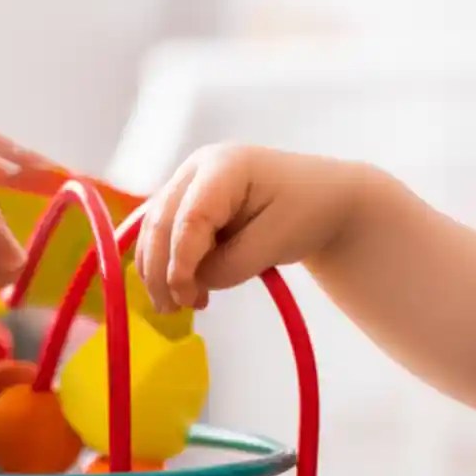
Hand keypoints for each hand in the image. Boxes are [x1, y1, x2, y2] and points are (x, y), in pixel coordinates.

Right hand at [135, 144, 373, 310]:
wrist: (321, 199)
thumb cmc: (307, 212)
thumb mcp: (276, 241)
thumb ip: (231, 264)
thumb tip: (193, 282)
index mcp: (224, 166)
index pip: (190, 216)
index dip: (181, 260)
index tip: (187, 297)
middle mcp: (196, 169)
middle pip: (161, 220)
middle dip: (160, 269)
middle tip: (172, 309)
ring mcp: (187, 184)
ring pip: (154, 229)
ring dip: (156, 270)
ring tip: (174, 306)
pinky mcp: (185, 204)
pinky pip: (162, 235)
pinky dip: (165, 265)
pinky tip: (183, 291)